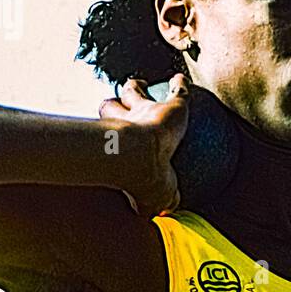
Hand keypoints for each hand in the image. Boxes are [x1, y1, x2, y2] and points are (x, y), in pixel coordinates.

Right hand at [98, 73, 189, 216]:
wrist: (142, 158)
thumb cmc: (145, 180)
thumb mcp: (158, 199)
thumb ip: (165, 202)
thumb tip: (169, 212)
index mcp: (120, 145)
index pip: (110, 136)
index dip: (108, 134)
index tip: (110, 134)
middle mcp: (125, 124)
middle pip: (111, 109)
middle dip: (113, 107)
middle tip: (119, 105)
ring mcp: (145, 111)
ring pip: (133, 93)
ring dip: (135, 88)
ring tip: (139, 85)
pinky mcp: (170, 106)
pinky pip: (178, 90)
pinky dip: (180, 84)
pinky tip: (182, 79)